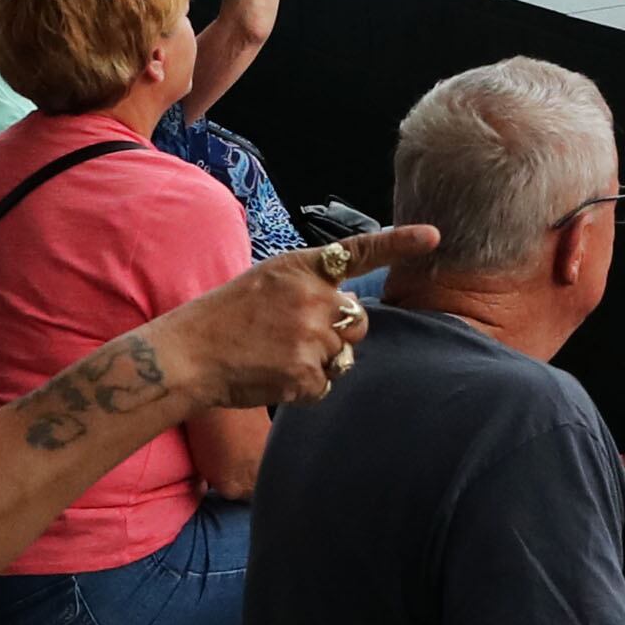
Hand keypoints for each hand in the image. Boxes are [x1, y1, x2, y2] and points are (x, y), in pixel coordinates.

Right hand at [156, 237, 418, 406]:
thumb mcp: (267, 280)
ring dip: (320, 361)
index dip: (401, 242)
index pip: (362, 250)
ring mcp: (312, 338)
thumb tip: (343, 309)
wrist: (189, 353)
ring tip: (277, 355)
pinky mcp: (307, 374)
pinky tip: (274, 376)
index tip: (434, 236)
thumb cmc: (224, 317)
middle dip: (338, 332)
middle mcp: (314, 298)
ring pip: (343, 356)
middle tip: (294, 336)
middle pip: (358, 320)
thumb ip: (308, 287)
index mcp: (303, 268)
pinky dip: (304, 387)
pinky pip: (325, 385)